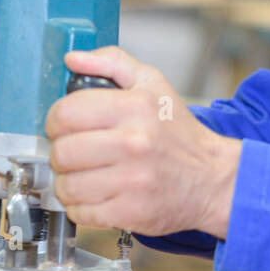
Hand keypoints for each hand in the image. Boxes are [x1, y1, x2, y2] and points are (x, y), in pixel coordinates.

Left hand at [45, 46, 241, 239]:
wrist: (213, 179)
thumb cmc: (180, 134)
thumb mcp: (154, 84)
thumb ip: (112, 62)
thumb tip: (73, 58)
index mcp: (134, 108)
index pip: (65, 113)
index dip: (56, 121)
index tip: (64, 127)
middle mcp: (133, 143)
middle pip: (61, 152)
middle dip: (62, 154)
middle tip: (78, 154)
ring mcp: (132, 181)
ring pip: (66, 186)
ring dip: (69, 183)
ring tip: (88, 176)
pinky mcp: (131, 213)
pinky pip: (80, 213)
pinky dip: (81, 207)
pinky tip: (97, 195)